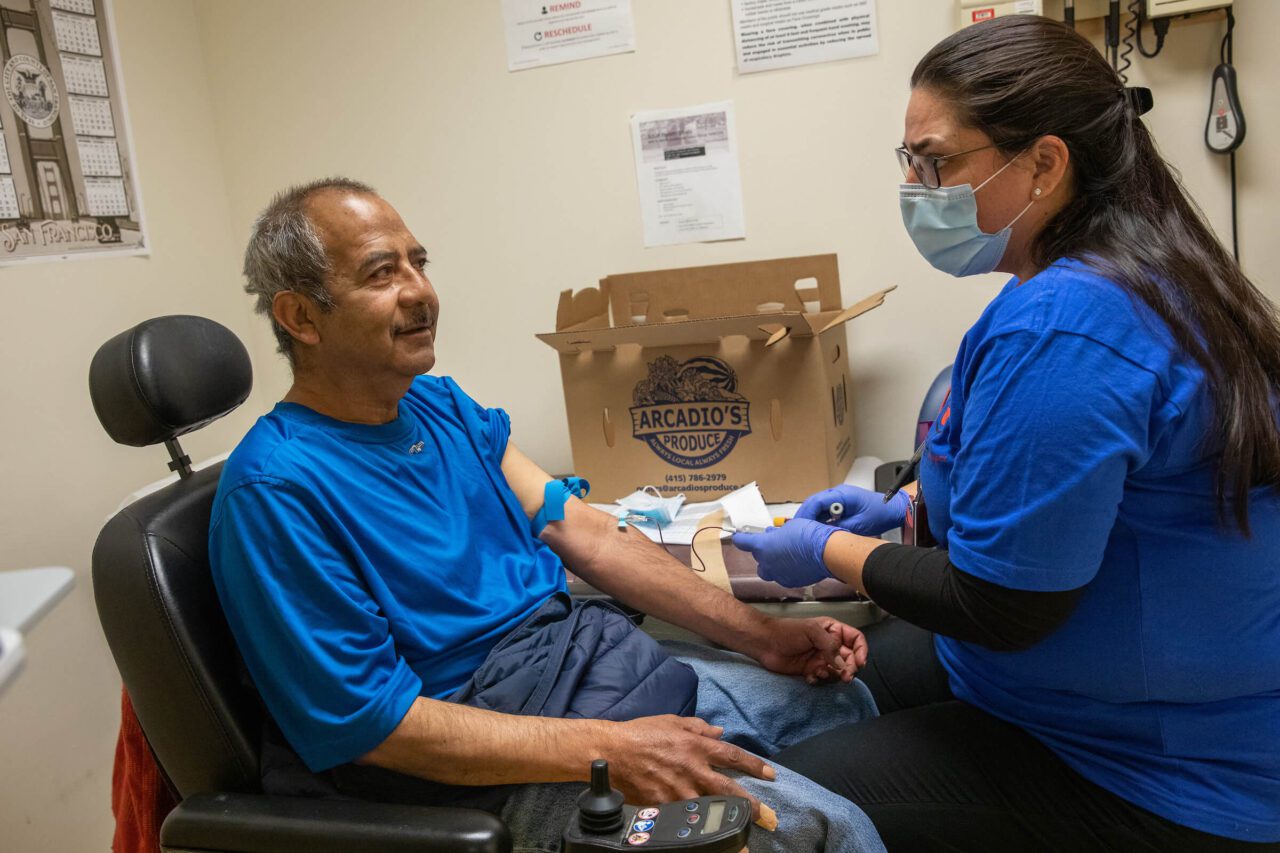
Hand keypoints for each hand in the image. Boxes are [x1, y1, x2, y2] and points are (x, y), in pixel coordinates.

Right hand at [600, 715, 772, 819]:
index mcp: (695, 745)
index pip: (731, 756)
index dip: (754, 766)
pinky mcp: (662, 804)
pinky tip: (703, 834)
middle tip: (764, 815)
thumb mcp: (673, 721)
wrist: (612, 750)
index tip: (770, 775)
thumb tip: (720, 732)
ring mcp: (677, 789)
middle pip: (727, 789)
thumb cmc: (642, 732)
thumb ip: (698, 727)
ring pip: (708, 808)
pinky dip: (694, 824)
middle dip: (749, 803)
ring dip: (724, 820)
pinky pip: (682, 816)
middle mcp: (691, 768)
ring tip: (738, 834)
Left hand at [732, 518, 835, 587]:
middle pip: (759, 559)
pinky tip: (797, 563)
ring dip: (774, 563)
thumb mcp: (790, 527)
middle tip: (774, 544)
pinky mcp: (791, 582)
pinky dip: (787, 570)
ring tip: (785, 555)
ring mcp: (778, 575)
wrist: (825, 552)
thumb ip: (777, 534)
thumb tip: (775, 536)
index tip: (737, 537)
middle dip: (764, 552)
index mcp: (763, 546)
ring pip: (770, 570)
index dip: (740, 539)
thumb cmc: (808, 535)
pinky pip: (784, 576)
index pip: (745, 542)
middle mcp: (767, 563)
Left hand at [751, 616, 868, 683]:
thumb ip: (830, 645)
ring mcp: (821, 659)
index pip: (856, 639)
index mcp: (833, 631)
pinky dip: (818, 680)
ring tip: (820, 673)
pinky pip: (823, 680)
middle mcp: (829, 646)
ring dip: (833, 675)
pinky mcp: (811, 671)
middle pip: (850, 659)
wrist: (765, 643)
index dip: (862, 651)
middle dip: (850, 669)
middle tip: (845, 677)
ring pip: (838, 672)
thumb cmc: (787, 631)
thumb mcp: (812, 631)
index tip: (861, 663)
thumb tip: (842, 664)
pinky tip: (809, 677)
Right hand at [795, 485, 909, 536]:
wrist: (893, 508)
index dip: (806, 514)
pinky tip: (817, 527)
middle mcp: (839, 492)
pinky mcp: (843, 501)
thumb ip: (839, 528)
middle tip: (797, 530)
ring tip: (805, 531)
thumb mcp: (858, 525)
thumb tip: (822, 534)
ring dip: (812, 517)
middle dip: (805, 515)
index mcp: (842, 495)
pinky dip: (820, 517)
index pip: (817, 502)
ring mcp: (840, 496)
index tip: (800, 526)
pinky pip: (826, 508)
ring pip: (819, 505)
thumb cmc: (880, 514)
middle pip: (814, 502)